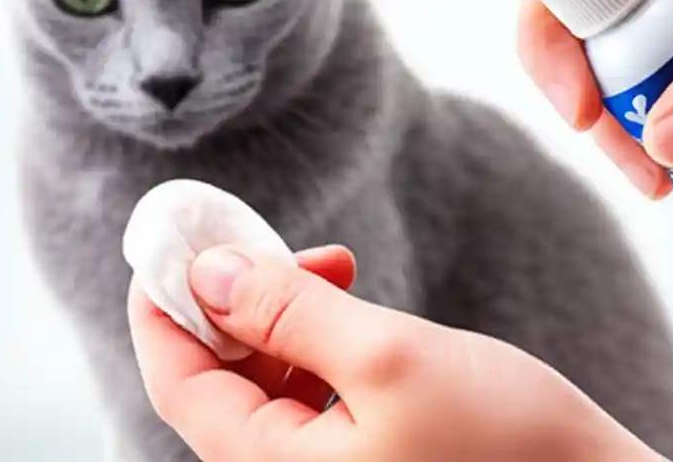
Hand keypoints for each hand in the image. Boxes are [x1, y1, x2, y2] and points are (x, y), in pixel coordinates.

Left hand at [128, 246, 659, 461]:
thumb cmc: (510, 446)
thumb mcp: (387, 357)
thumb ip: (285, 312)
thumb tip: (204, 272)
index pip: (176, 379)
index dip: (162, 301)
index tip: (175, 235)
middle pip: (216, 377)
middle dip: (236, 299)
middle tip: (283, 245)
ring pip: (263, 381)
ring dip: (282, 316)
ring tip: (336, 269)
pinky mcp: (361, 461)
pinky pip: (304, 397)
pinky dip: (315, 345)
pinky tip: (354, 313)